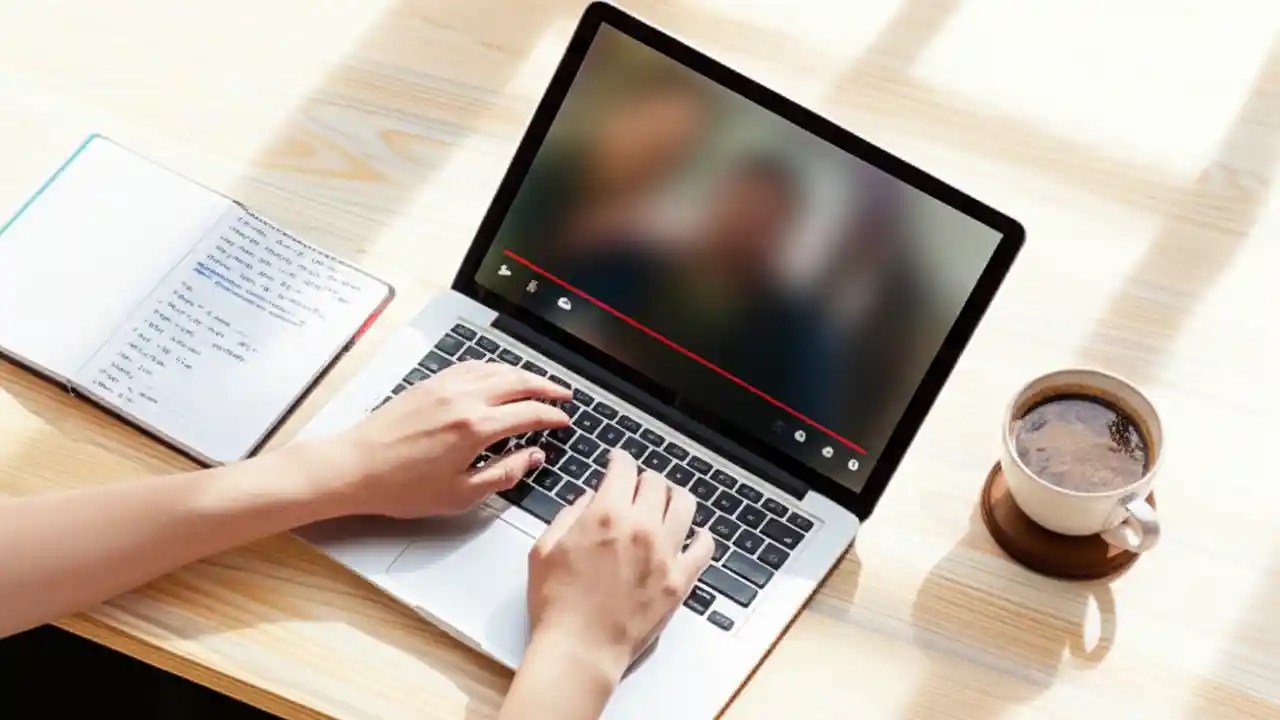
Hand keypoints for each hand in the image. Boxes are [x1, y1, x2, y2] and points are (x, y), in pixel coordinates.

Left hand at [325, 361, 570, 517]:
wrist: (354, 467)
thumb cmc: (401, 486)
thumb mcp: (459, 494)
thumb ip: (503, 474)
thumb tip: (532, 458)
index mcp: (475, 427)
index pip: (529, 413)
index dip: (553, 417)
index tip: (564, 422)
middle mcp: (463, 399)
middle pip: (518, 382)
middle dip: (546, 387)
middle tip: (563, 395)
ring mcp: (445, 386)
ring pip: (496, 369)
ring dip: (523, 374)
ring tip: (539, 383)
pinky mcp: (430, 384)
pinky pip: (471, 367)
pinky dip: (494, 368)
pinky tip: (499, 375)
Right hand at [525, 451, 715, 682]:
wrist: (579, 649)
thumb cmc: (557, 604)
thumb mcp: (544, 549)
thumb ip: (569, 515)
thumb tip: (589, 498)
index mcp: (605, 515)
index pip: (624, 469)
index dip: (620, 459)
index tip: (618, 461)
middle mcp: (640, 527)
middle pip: (656, 483)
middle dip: (644, 478)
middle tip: (638, 485)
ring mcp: (665, 553)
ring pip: (685, 505)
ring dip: (675, 496)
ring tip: (669, 500)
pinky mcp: (679, 580)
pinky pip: (704, 547)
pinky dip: (701, 535)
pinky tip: (694, 534)